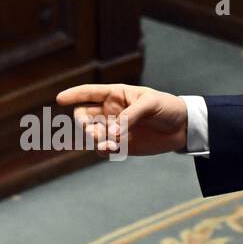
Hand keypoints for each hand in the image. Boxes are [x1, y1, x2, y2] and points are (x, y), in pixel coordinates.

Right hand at [54, 83, 188, 156]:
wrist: (182, 128)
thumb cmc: (167, 107)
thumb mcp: (151, 104)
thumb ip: (130, 116)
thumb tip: (112, 132)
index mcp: (116, 95)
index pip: (89, 93)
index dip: (74, 95)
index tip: (60, 99)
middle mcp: (110, 111)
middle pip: (84, 116)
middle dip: (84, 125)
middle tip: (96, 132)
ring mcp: (114, 129)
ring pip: (91, 134)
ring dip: (94, 140)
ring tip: (108, 145)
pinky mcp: (120, 145)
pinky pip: (103, 149)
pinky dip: (102, 150)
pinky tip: (111, 150)